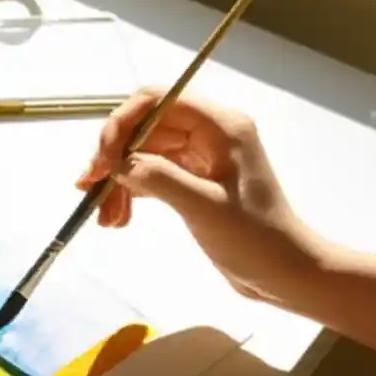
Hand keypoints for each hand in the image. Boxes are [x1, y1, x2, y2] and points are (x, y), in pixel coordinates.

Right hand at [76, 87, 323, 304]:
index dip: (122, 124)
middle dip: (114, 157)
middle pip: (144, 127)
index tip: (104, 162)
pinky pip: (151, 175)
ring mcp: (200, 158)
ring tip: (106, 218)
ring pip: (143, 154)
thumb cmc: (255, 238)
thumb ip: (157, 178)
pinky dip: (130, 193)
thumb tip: (116, 164)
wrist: (285, 274)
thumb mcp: (203, 206)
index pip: (157, 101)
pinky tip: (118, 219)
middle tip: (90, 189)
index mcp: (220, 126)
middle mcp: (209, 133)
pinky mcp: (194, 182)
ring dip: (119, 181)